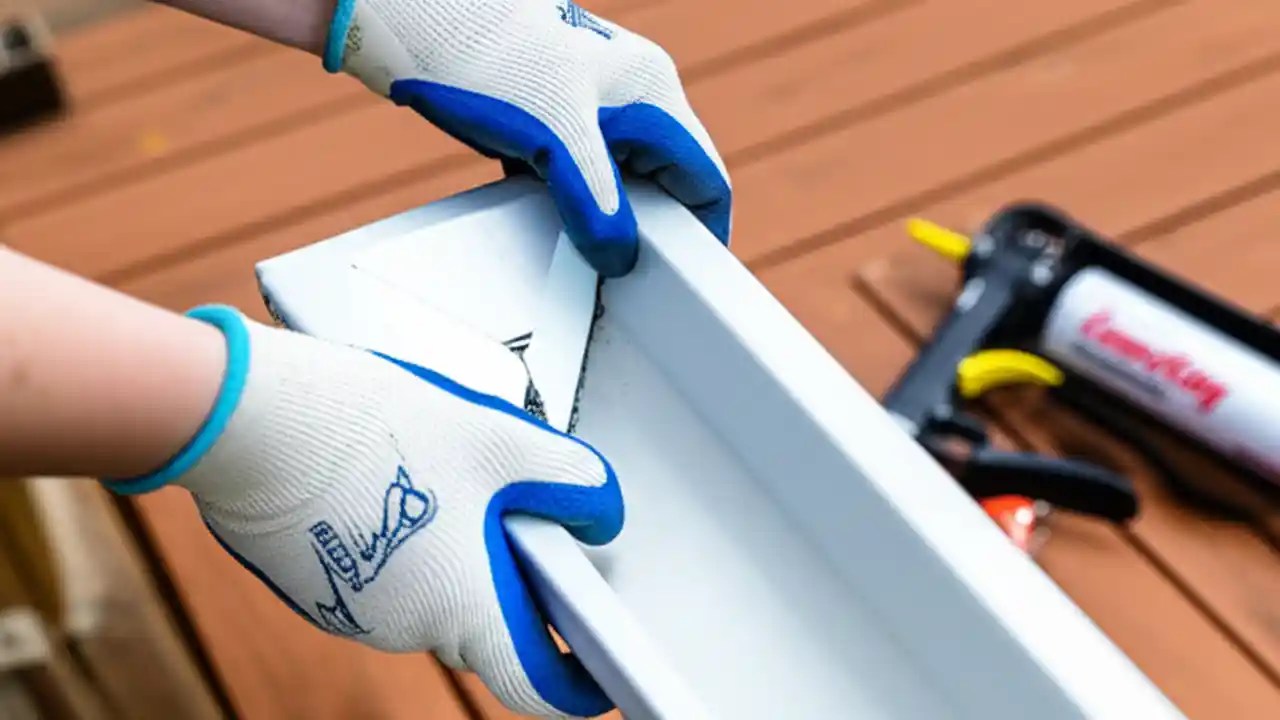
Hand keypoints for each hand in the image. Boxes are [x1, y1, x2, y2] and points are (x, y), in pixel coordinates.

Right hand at [108, 306, 623, 718]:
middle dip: (510, 581)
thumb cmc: (371, 432)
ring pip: (432, 596)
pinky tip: (390, 480)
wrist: (248, 419)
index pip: (534, 685)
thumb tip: (602, 513)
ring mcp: (355, 612)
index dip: (573, 682)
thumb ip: (568, 482)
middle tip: (515, 513)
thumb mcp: (500, 439)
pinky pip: (384, 577)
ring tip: (445, 475)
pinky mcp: (316, 585)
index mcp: (462, 606)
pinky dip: (404, 546)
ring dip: (454, 554)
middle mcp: (407, 627)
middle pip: (484, 627)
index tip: (595, 671)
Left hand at [322, 0, 731, 276]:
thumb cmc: (494, 59)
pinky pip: (576, 166)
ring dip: (603, 214)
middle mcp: (632, 93)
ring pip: (618, 176)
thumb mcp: (556, 143)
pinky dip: (565, 196)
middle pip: (665, 180)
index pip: (706, 180)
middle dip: (651, 228)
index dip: (705, 234)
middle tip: (628, 270)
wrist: (421, 19)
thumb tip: (620, 259)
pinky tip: (539, 215)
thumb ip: (595, 207)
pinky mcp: (552, 108)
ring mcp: (592, 100)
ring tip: (581, 248)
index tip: (690, 277)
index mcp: (653, 95)